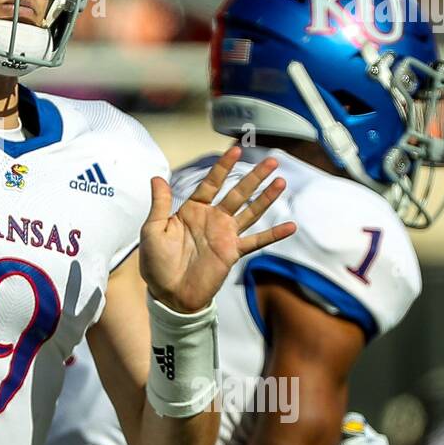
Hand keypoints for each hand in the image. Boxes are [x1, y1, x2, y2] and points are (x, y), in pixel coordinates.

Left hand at [139, 147, 294, 312]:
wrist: (168, 294)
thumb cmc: (156, 262)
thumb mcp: (153, 229)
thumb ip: (160, 204)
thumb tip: (157, 177)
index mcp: (192, 210)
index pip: (211, 183)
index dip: (223, 167)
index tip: (236, 151)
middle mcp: (212, 219)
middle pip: (237, 192)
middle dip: (254, 177)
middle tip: (272, 161)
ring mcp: (225, 235)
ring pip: (250, 211)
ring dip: (266, 198)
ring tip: (281, 182)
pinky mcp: (233, 252)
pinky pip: (256, 241)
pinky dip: (273, 234)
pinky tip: (290, 226)